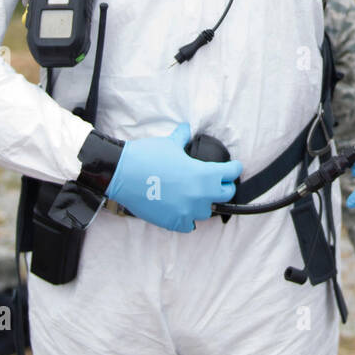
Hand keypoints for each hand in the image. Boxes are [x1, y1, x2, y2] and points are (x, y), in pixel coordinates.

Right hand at [105, 123, 242, 231]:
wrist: (121, 174)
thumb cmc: (146, 156)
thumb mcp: (170, 143)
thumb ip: (183, 137)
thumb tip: (185, 129)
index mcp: (203, 174)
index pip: (232, 173)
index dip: (233, 168)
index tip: (232, 167)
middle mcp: (199, 195)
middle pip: (225, 194)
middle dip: (223, 186)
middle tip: (217, 182)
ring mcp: (187, 211)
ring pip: (207, 211)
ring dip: (204, 203)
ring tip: (197, 196)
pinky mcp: (173, 222)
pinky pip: (189, 225)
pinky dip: (188, 219)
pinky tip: (183, 210)